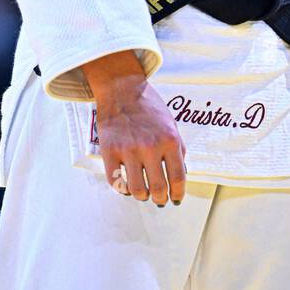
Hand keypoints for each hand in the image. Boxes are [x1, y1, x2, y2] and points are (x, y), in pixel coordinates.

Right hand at [83, 50, 187, 205]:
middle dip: (161, 199)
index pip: (177, 178)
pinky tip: (127, 184)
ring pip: (137, 190)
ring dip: (142, 196)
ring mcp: (128, 150)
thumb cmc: (149, 106)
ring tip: (143, 193)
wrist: (122, 89)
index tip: (176, 198)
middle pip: (158, 188)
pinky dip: (123, 189)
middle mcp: (150, 146)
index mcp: (170, 140)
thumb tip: (180, 175)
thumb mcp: (171, 124)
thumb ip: (178, 149)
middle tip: (160, 200)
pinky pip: (116, 182)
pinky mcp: (109, 152)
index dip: (178, 194)